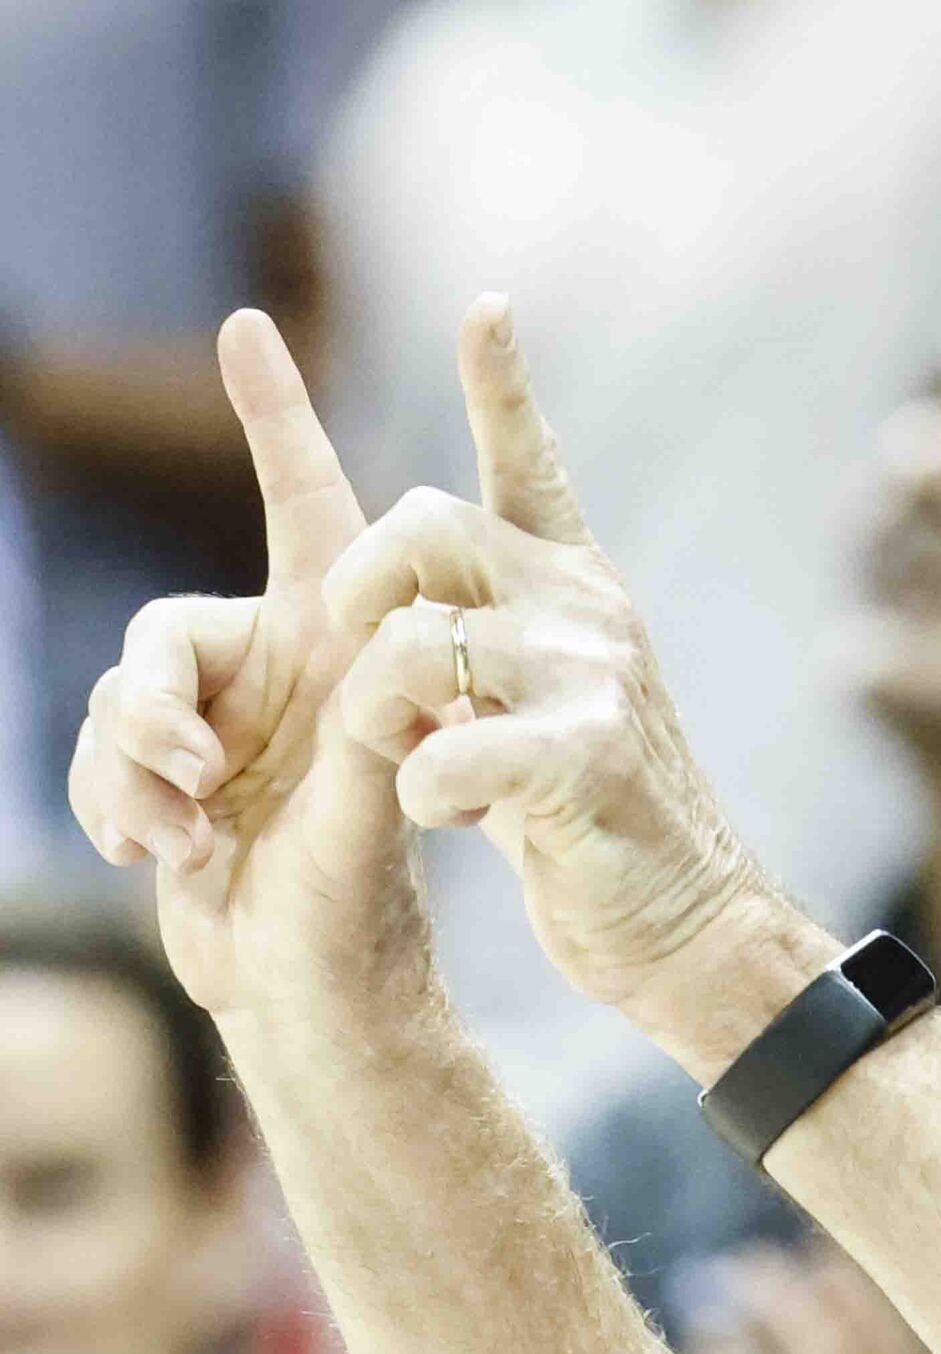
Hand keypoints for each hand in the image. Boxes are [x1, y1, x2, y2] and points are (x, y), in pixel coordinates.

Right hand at [65, 310, 416, 1027]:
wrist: (314, 996)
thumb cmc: (368, 907)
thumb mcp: (380, 800)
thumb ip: (376, 720)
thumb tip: (394, 640)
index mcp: (340, 645)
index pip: (307, 509)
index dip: (275, 417)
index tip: (251, 323)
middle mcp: (276, 666)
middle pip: (165, 628)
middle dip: (153, 699)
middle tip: (194, 766)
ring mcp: (214, 720)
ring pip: (119, 696)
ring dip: (133, 765)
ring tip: (185, 829)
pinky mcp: (161, 775)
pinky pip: (98, 755)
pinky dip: (116, 804)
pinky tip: (161, 856)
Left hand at [307, 298, 787, 1044]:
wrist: (691, 923)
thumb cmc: (596, 821)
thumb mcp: (529, 707)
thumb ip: (473, 645)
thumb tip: (384, 620)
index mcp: (573, 588)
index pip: (528, 462)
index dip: (502, 381)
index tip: (484, 306)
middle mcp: (589, 609)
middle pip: (425, 523)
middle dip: (359, 587)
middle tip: (359, 658)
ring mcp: (596, 676)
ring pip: (415, 643)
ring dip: (378, 713)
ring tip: (409, 762)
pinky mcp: (589, 755)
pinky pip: (446, 750)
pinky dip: (424, 790)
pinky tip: (455, 816)